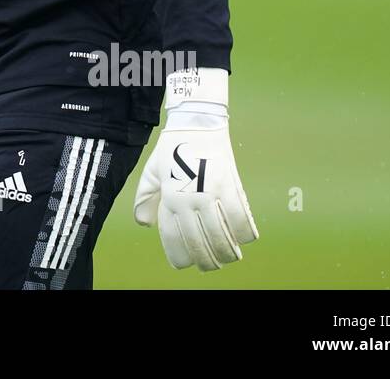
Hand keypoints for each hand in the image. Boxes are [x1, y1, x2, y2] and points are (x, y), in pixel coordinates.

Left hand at [133, 68, 257, 270]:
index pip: (173, 237)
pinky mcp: (230, 185)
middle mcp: (188, 199)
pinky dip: (244, 232)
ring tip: (228, 258)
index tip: (183, 265)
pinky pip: (241, 217)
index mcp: (169, 197)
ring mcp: (210, 193)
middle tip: (209, 266)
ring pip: (221, 235)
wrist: (196, 123)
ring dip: (226, 252)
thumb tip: (144, 224)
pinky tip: (244, 239)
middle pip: (198, 242)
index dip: (178, 256)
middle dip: (205, 261)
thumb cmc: (171, 148)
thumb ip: (145, 199)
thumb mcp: (151, 172)